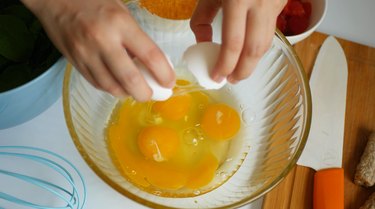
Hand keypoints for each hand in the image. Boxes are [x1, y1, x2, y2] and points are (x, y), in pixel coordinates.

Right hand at [21, 0, 174, 100]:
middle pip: (130, 79)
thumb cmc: (93, 2)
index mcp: (120, 23)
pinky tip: (118, 86)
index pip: (150, 55)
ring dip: (127, 94)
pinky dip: (111, 89)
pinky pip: (96, 84)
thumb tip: (151, 65)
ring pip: (111, 87)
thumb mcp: (122, 13)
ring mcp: (86, 54)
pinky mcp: (74, 63)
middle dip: (145, 93)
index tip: (169, 83)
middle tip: (152, 94)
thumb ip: (136, 38)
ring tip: (135, 91)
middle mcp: (103, 41)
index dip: (164, 74)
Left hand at [190, 0, 286, 83]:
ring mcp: (274, 4)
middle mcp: (260, 4)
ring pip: (267, 43)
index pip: (234, 44)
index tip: (217, 77)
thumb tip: (203, 44)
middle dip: (243, 71)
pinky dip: (259, 46)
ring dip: (253, 62)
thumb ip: (203, 18)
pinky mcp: (281, 4)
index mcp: (238, 0)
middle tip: (231, 80)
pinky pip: (270, 31)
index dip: (225, 65)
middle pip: (255, 50)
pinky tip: (248, 51)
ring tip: (239, 71)